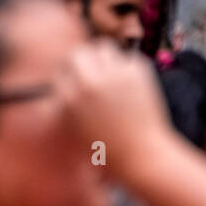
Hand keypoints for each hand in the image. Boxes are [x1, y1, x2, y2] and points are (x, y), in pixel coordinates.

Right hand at [55, 41, 172, 175]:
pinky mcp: (135, 73)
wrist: (143, 157)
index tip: (77, 76)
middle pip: (79, 53)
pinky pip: (128, 59)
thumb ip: (68, 100)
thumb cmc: (109, 147)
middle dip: (85, 60)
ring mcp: (112, 76)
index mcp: (70, 98)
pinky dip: (130, 69)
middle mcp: (88, 83)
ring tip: (115, 75)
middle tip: (94, 68)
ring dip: (107, 59)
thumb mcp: (76, 127)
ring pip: (104, 48)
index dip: (70, 73)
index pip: (62, 69)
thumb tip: (67, 75)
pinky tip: (133, 85)